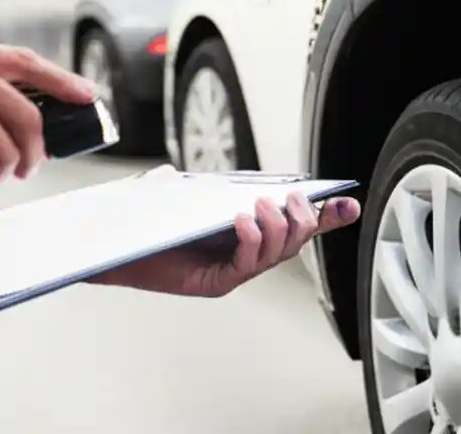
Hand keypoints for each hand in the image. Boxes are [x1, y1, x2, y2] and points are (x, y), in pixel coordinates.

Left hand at [99, 193, 360, 296]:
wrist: (113, 253)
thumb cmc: (145, 227)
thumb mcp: (173, 193)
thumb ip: (188, 182)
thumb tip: (192, 175)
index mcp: (243, 233)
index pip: (291, 225)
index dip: (323, 217)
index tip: (347, 203)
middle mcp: (242, 255)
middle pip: (292, 242)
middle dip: (303, 220)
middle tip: (296, 200)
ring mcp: (231, 271)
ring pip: (275, 255)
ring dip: (276, 228)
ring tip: (264, 207)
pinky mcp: (215, 284)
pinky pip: (245, 265)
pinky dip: (251, 241)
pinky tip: (243, 221)